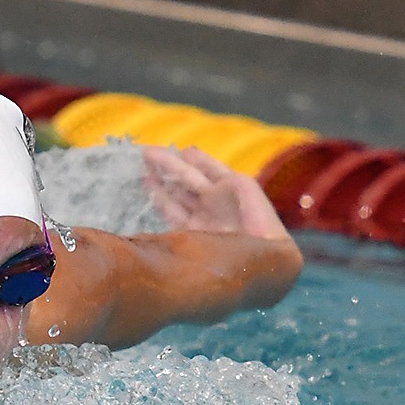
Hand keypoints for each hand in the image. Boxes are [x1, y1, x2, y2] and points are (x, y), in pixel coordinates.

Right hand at [142, 145, 291, 241]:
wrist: (260, 256)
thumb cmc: (256, 219)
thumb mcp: (244, 186)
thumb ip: (218, 172)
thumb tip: (190, 158)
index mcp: (230, 186)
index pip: (206, 168)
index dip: (191, 158)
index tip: (173, 148)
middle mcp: (214, 200)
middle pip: (187, 178)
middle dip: (169, 165)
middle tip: (146, 152)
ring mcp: (202, 217)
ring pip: (177, 194)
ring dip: (161, 181)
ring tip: (143, 168)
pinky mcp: (191, 233)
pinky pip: (172, 213)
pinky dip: (161, 200)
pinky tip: (149, 188)